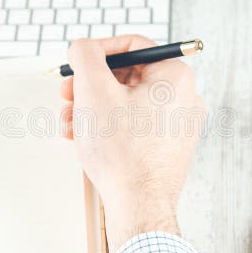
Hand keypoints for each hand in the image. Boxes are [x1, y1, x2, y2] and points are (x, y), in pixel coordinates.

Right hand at [60, 36, 205, 252]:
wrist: (138, 206)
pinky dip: (107, 127)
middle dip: (90, 85)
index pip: (133, 46)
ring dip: (93, 107)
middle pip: (127, 76)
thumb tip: (83, 46)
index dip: (98, 51)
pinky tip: (83, 138)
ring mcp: (178, 126)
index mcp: (175, 77)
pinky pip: (134, 125)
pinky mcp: (167, 148)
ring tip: (70, 122)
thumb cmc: (123, 153)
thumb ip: (85, 56)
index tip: (77, 63)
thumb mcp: (93, 90)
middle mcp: (184, 98)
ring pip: (127, 102)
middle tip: (67, 95)